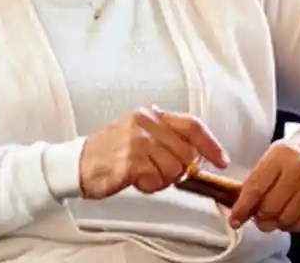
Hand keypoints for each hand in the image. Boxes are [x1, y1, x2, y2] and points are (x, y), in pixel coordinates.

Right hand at [79, 106, 229, 198]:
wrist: (77, 163)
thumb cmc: (110, 151)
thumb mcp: (140, 134)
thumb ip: (168, 139)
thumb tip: (199, 154)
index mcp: (152, 115)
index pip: (192, 126)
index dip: (211, 145)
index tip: (222, 160)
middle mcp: (146, 124)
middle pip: (186, 153)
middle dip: (179, 170)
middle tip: (161, 172)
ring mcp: (137, 142)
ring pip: (174, 170)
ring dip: (162, 180)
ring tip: (144, 175)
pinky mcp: (130, 161)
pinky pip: (155, 180)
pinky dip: (149, 186)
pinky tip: (135, 180)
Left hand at [229, 129, 299, 231]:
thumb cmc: (295, 153)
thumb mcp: (273, 155)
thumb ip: (257, 178)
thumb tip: (241, 205)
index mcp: (281, 155)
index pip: (256, 187)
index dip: (243, 208)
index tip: (235, 219)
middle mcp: (299, 170)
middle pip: (270, 208)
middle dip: (259, 218)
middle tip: (258, 216)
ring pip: (285, 219)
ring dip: (275, 223)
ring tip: (274, 216)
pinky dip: (291, 226)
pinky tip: (288, 217)